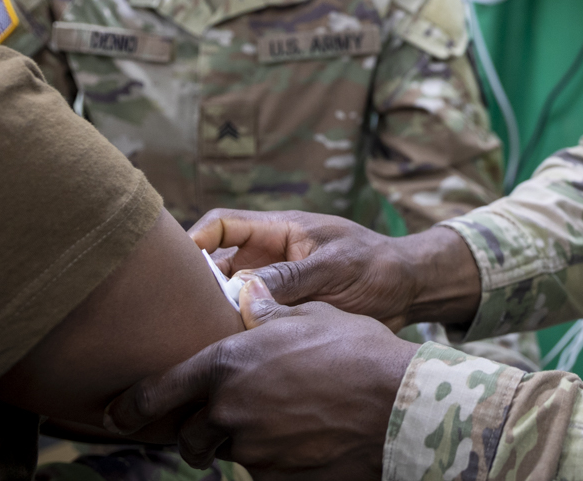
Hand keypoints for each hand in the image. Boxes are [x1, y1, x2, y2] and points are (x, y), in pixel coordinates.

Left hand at [104, 279, 417, 479]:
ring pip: (228, 453)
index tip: (116, 416)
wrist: (398, 407)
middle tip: (226, 421)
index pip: (157, 392)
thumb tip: (248, 290)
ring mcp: (250, 451)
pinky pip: (261, 473)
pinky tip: (303, 443)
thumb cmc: (358, 351)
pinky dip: (274, 461)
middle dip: (200, 432)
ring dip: (242, 443)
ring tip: (282, 424)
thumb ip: (268, 311)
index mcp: (227, 364)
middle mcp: (228, 410)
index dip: (131, 408)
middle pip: (190, 434)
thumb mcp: (311, 315)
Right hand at [190, 209, 479, 329]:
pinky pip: (247, 324)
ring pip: (226, 299)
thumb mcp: (335, 266)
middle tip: (176, 318)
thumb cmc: (375, 266)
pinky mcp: (281, 316)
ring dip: (212, 317)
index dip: (194, 238)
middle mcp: (267, 259)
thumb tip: (242, 290)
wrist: (407, 291)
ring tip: (192, 342)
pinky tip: (223, 358)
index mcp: (277, 232)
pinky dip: (234, 337)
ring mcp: (273, 289)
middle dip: (195, 287)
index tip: (176, 264)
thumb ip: (292, 277)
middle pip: (215, 266)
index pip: (222, 224)